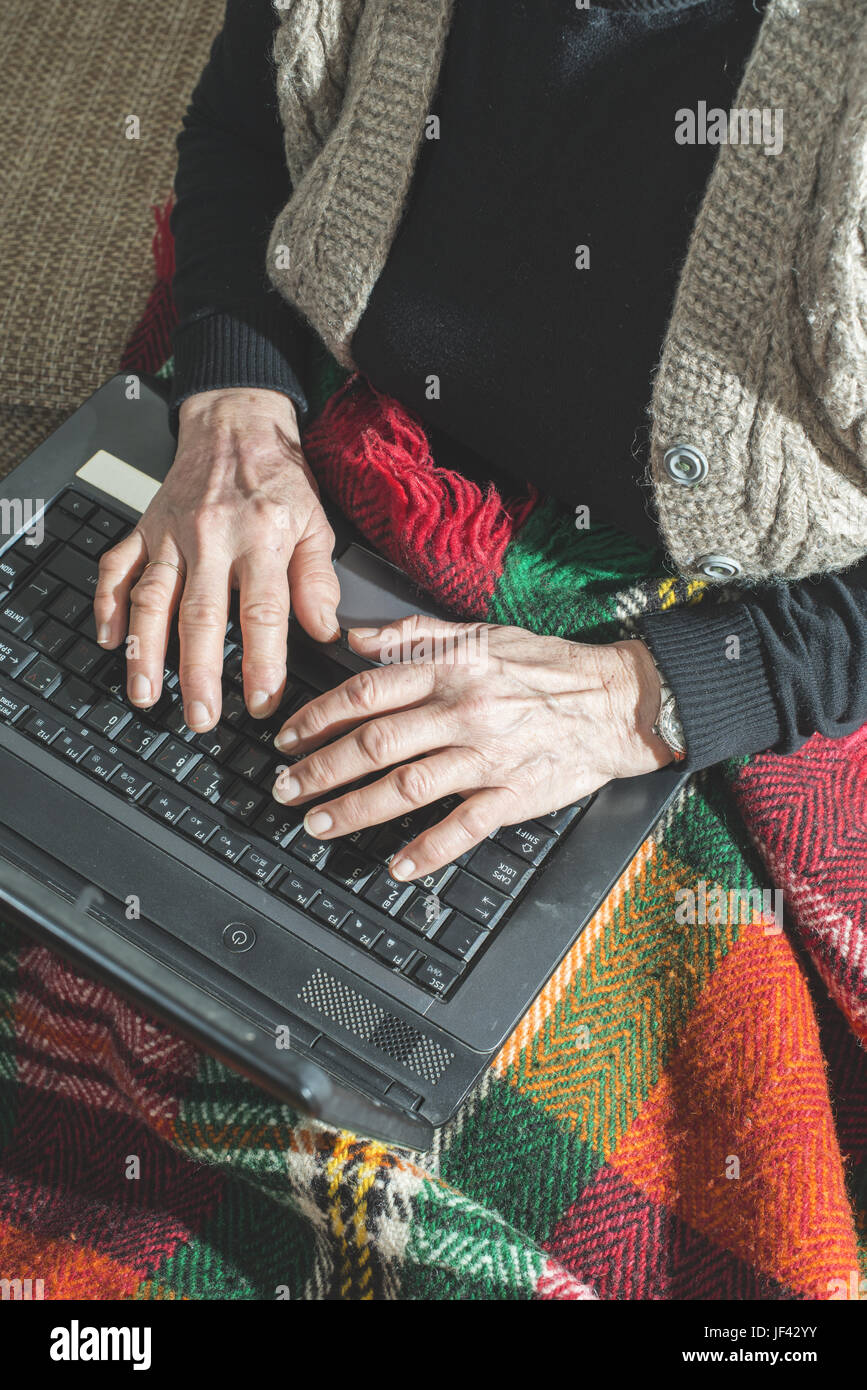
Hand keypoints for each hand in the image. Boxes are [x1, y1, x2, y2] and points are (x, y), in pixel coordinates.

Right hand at [93, 388, 340, 730]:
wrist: (236, 421)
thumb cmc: (278, 479)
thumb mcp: (317, 523)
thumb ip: (319, 580)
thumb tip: (326, 631)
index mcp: (262, 539)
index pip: (263, 612)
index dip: (263, 662)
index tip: (262, 702)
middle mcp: (213, 538)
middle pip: (201, 615)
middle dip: (198, 672)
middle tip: (200, 717)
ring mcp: (172, 534)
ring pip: (151, 598)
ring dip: (145, 650)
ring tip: (145, 694)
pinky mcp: (144, 527)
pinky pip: (116, 567)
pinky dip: (107, 604)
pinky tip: (109, 639)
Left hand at [271, 616, 670, 880]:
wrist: (616, 701)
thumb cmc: (546, 667)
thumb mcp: (479, 633)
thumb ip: (413, 633)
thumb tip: (355, 637)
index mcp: (450, 669)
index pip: (367, 693)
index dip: (318, 717)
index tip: (288, 737)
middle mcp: (462, 712)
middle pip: (375, 744)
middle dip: (320, 770)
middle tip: (286, 789)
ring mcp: (487, 757)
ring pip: (407, 787)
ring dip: (354, 809)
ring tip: (318, 824)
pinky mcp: (513, 796)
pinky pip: (462, 828)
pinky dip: (426, 851)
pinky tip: (396, 866)